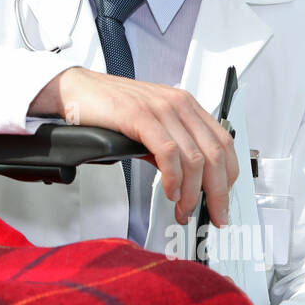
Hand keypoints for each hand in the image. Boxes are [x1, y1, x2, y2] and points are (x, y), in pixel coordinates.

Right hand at [30, 67, 238, 226]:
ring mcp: (161, 109)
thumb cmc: (108, 107)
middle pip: (216, 154)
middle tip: (213, 215)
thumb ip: (169, 148)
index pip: (224, 143)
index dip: (228, 178)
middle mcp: (178, 104)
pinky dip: (173, 178)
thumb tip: (185, 181)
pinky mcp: (141, 116)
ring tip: (183, 209)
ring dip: (192, 193)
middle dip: (217, 193)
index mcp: (185, 105)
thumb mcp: (149, 126)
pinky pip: (168, 153)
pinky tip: (169, 192)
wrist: (76, 90)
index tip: (222, 202)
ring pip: (195, 158)